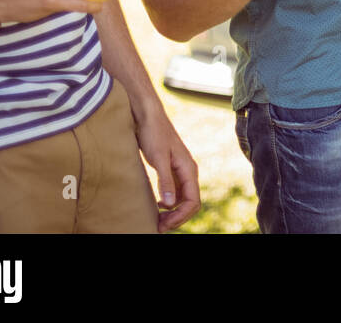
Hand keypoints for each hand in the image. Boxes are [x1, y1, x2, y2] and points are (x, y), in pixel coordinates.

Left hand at [132, 100, 200, 231]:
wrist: (147, 114)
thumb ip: (164, 181)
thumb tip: (169, 205)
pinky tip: (154, 205)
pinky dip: (167, 203)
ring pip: (181, 199)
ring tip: (155, 219)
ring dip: (172, 212)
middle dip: (177, 218)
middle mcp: (187, 171)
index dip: (180, 217)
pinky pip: (174, 192)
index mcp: (188, 169)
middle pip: (189, 203)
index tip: (163, 225)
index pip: (193, 202)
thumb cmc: (153, 133)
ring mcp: (179, 170)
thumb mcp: (158, 158)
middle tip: (157, 227)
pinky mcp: (170, 169)